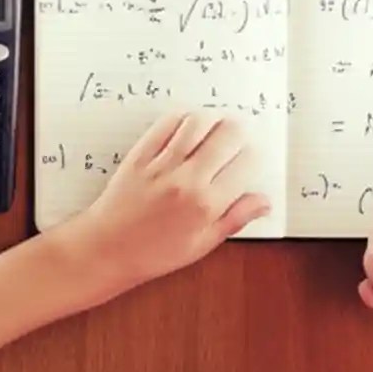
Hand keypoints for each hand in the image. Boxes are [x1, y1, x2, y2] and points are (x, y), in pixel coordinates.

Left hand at [78, 111, 270, 286]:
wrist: (107, 250)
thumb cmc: (154, 253)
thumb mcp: (202, 244)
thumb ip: (235, 218)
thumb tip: (265, 200)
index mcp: (208, 205)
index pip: (246, 162)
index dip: (252, 156)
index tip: (247, 159)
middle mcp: (188, 181)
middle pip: (228, 134)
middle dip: (238, 132)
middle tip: (234, 139)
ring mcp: (163, 165)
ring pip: (199, 122)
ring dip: (213, 119)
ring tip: (214, 128)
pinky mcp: (141, 155)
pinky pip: (167, 124)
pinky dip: (183, 118)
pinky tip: (188, 126)